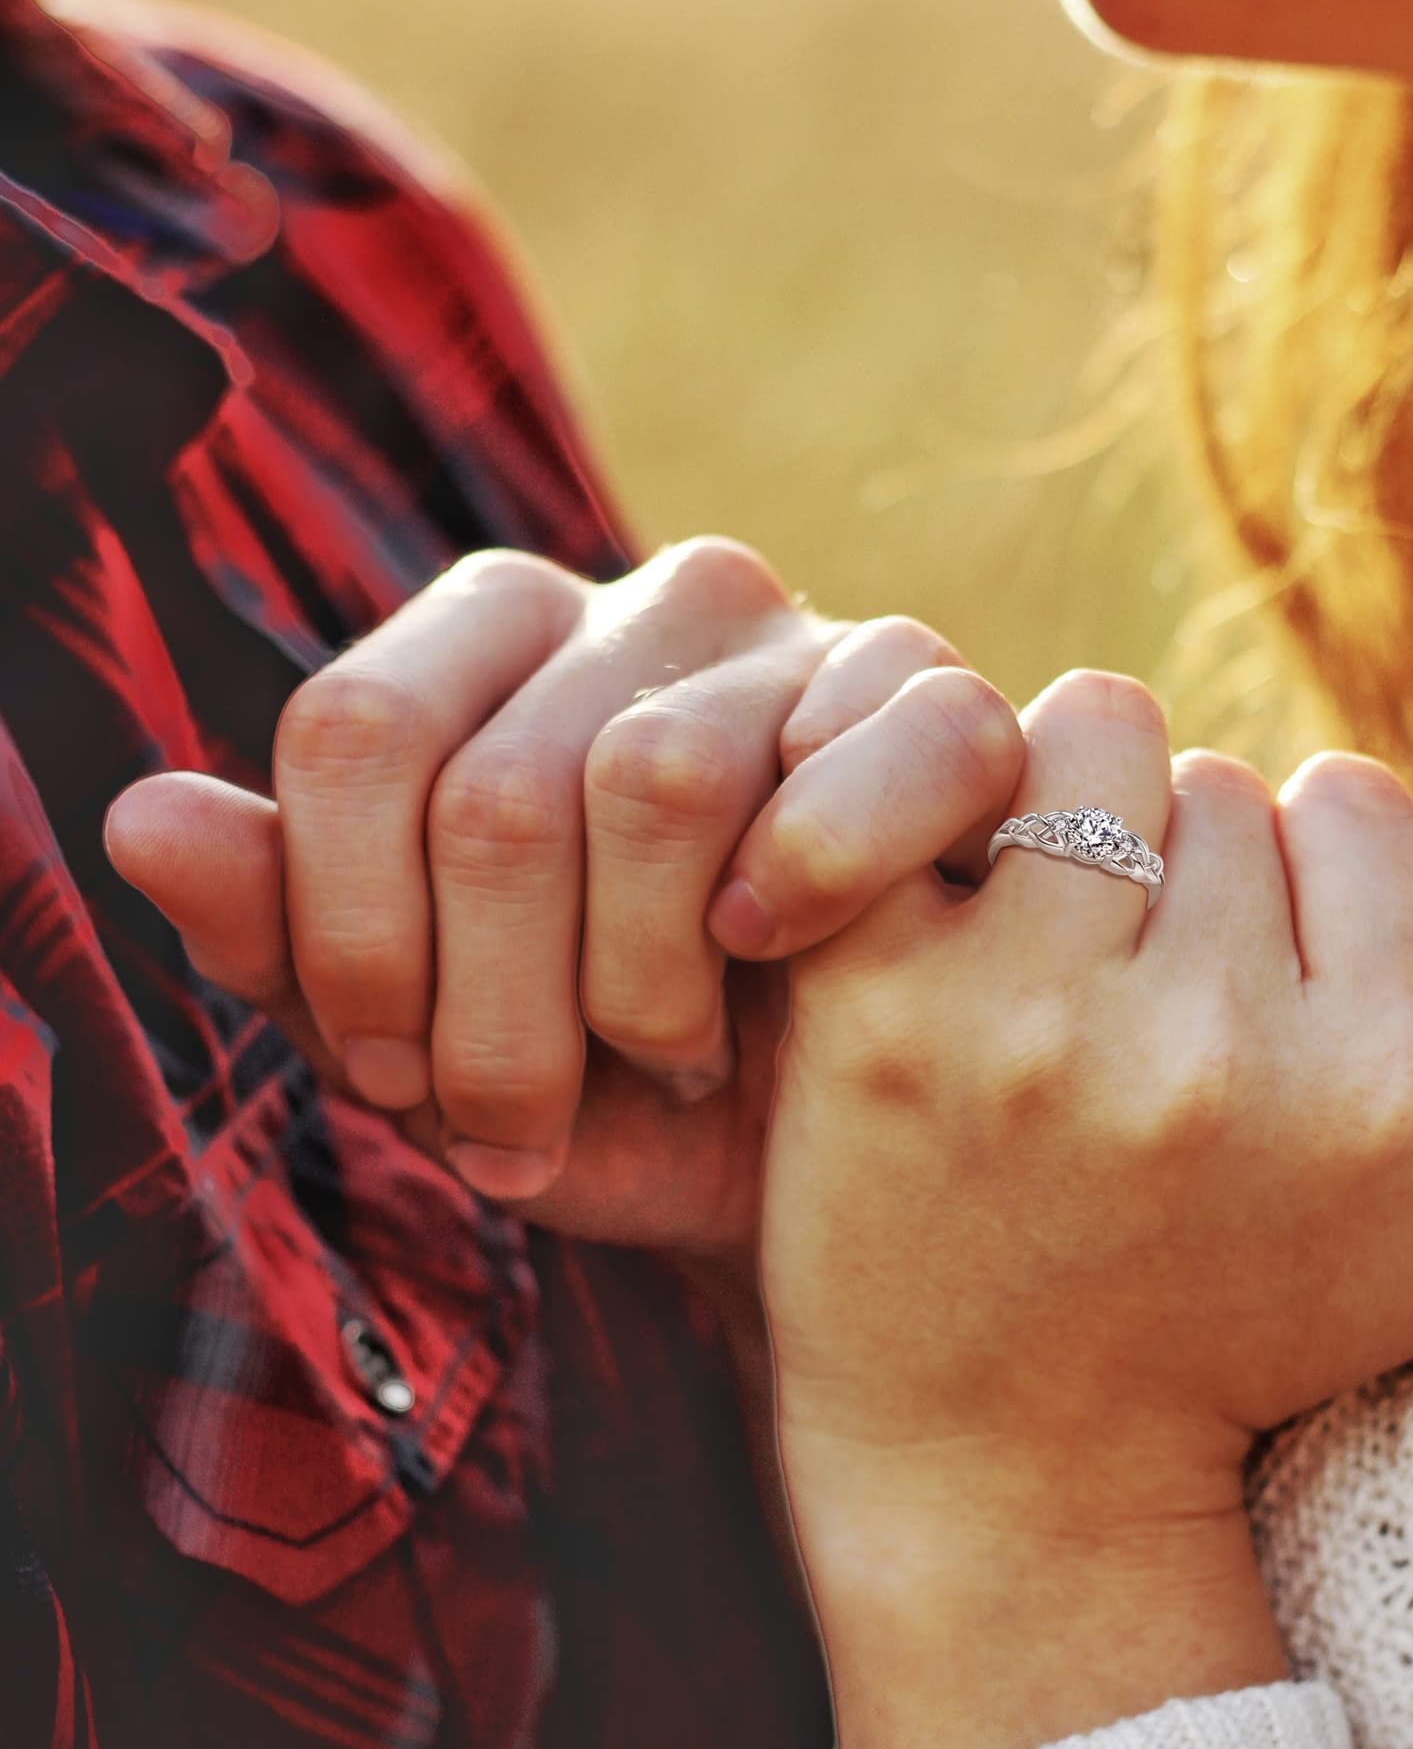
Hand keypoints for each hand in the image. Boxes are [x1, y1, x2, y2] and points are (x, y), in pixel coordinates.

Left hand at [102, 542, 1022, 1258]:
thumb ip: (283, 932)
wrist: (804, 1147)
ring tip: (668, 1060)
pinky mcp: (935, 698)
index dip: (349, 935)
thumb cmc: (601, 1086)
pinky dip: (811, 885)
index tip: (386, 1077)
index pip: (355, 727)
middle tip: (523, 1127)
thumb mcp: (422, 1042)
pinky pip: (865, 754)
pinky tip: (784, 955)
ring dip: (644, 984)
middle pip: (498, 784)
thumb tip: (142, 817)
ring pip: (655, 777)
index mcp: (496, 638)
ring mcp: (798, 636)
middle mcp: (645, 601)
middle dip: (496, 1013)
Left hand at [758, 670, 1412, 1748]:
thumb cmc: (1235, 1335)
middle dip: (1186, 855)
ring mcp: (1037, 1021)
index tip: (1259, 940)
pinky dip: (939, 816)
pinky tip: (938, 900)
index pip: (1365, 809)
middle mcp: (1211, 1047)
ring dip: (1072, 807)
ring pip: (1087, 743)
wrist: (1008, 1469)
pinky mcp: (884, 1009)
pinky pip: (932, 789)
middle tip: (1138, 958)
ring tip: (1045, 918)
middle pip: (1218, 781)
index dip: (1311, 863)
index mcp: (1370, 1091)